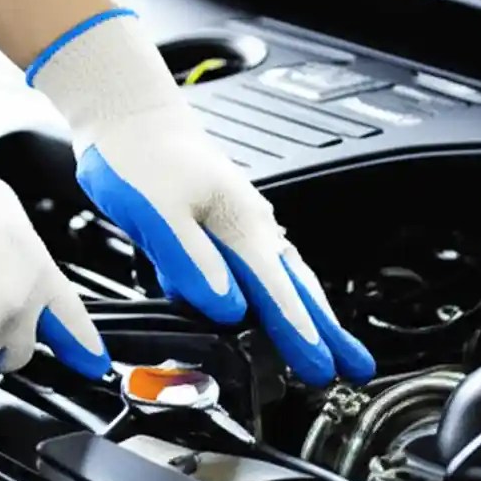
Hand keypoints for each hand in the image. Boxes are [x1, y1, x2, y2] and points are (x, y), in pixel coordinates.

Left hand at [29, 10, 374, 385]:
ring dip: (304, 315)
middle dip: (325, 329)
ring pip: (281, 278)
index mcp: (240, 223)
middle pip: (297, 287)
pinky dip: (271, 294)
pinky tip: (269, 309)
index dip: (299, 335)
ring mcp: (237, 222)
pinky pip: (257, 267)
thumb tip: (226, 306)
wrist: (127, 113)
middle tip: (353, 365)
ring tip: (324, 347)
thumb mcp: (156, 213)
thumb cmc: (139, 154)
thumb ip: (191, 261)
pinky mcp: (218, 223)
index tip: (321, 368)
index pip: (278, 292)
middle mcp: (249, 224)